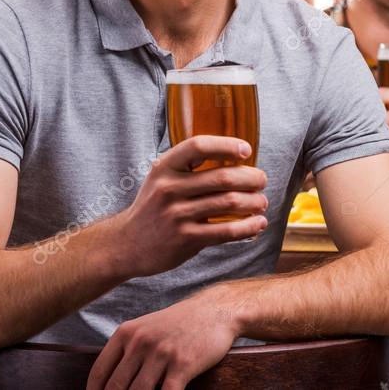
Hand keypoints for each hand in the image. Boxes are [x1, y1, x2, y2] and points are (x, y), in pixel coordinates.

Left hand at [87, 287, 238, 389]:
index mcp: (127, 333)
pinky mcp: (182, 365)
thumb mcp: (146, 327)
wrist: (214, 310)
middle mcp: (141, 342)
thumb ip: (127, 350)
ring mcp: (161, 353)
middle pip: (116, 387)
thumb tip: (108, 382)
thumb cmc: (179, 323)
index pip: (100, 372)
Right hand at [115, 135, 268, 277]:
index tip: (246, 151)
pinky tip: (258, 223)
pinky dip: (248, 226)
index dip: (226, 145)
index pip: (198, 146)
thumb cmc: (153, 206)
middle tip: (261, 180)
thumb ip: (188, 167)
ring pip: (228, 203)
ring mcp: (177, 215)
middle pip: (222, 177)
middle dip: (251, 178)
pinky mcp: (185, 239)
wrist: (127, 244)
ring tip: (262, 202)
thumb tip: (235, 158)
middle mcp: (169, 188)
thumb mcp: (161, 178)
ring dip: (254, 202)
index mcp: (164, 167)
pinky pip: (226, 231)